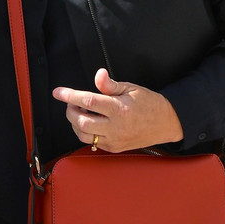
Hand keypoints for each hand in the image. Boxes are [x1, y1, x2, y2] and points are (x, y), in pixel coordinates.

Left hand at [52, 67, 183, 152]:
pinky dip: (84, 132)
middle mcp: (116, 127)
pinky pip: (92, 142)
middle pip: (82, 122)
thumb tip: (98, 75)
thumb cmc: (149, 103)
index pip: (88, 101)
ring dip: (75, 123)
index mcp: (120, 109)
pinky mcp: (115, 148)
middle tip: (71, 102)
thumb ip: (111, 85)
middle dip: (70, 111)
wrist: (166, 123)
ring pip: (84, 135)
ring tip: (79, 112)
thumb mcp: (131, 88)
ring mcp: (115, 140)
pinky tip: (88, 122)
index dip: (70, 95)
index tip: (58, 92)